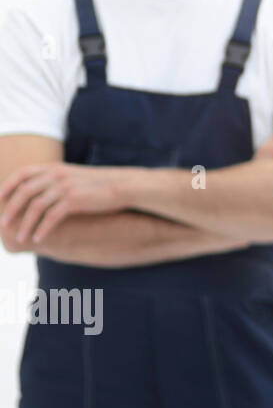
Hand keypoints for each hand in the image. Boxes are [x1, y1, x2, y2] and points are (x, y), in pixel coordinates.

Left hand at [0, 162, 128, 244]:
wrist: (125, 186)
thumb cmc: (100, 185)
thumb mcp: (74, 177)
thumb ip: (55, 180)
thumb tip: (38, 192)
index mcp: (55, 168)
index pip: (22, 174)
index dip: (7, 187)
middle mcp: (57, 175)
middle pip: (24, 192)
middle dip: (10, 209)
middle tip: (2, 224)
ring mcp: (65, 187)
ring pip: (35, 207)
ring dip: (25, 224)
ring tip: (20, 238)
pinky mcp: (74, 200)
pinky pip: (51, 217)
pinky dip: (42, 229)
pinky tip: (38, 239)